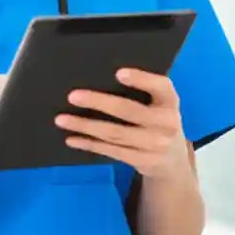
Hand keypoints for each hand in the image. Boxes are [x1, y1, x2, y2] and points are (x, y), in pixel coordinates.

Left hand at [55, 68, 191, 179]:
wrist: (173, 160)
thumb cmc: (156, 120)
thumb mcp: (158, 105)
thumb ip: (141, 93)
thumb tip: (97, 79)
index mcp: (170, 101)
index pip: (160, 86)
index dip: (141, 79)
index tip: (118, 73)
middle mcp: (167, 122)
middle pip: (128, 110)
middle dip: (98, 102)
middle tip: (72, 96)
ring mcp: (155, 145)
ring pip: (115, 133)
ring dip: (85, 126)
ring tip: (62, 119)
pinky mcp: (143, 161)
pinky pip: (111, 151)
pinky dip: (89, 144)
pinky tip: (72, 138)